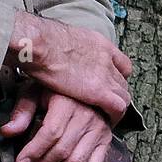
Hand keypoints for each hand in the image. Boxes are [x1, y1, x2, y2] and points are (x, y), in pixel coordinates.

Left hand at [1, 85, 111, 161]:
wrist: (87, 85)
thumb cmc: (54, 90)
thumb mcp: (34, 92)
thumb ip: (22, 111)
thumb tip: (7, 132)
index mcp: (68, 103)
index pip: (51, 133)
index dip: (33, 152)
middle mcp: (87, 117)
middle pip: (63, 150)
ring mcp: (100, 130)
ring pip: (77, 161)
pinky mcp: (106, 141)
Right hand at [8, 11, 131, 124]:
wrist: (38, 43)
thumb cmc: (38, 40)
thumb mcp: (55, 39)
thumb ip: (61, 49)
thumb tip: (51, 54)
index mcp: (96, 43)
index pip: (119, 61)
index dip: (116, 74)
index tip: (108, 82)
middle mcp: (106, 58)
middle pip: (122, 80)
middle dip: (115, 92)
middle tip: (105, 102)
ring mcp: (105, 75)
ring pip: (123, 95)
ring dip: (115, 106)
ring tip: (105, 116)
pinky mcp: (100, 91)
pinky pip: (117, 107)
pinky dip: (114, 116)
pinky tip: (106, 121)